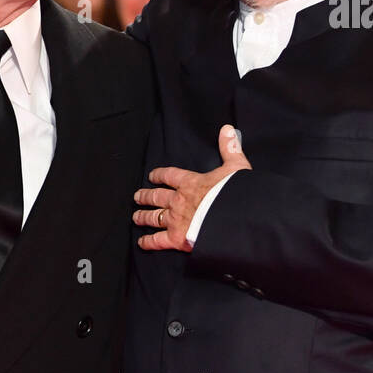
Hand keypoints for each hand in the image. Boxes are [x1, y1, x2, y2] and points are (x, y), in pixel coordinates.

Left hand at [133, 125, 251, 251]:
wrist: (235, 220)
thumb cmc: (235, 194)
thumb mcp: (236, 167)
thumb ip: (230, 149)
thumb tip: (228, 130)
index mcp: (190, 183)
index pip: (169, 175)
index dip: (159, 174)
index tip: (152, 175)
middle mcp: (178, 200)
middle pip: (156, 196)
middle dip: (145, 196)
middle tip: (137, 196)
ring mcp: (175, 220)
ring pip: (153, 217)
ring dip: (143, 216)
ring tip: (136, 216)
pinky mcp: (176, 238)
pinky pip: (157, 240)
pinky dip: (148, 242)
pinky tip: (142, 242)